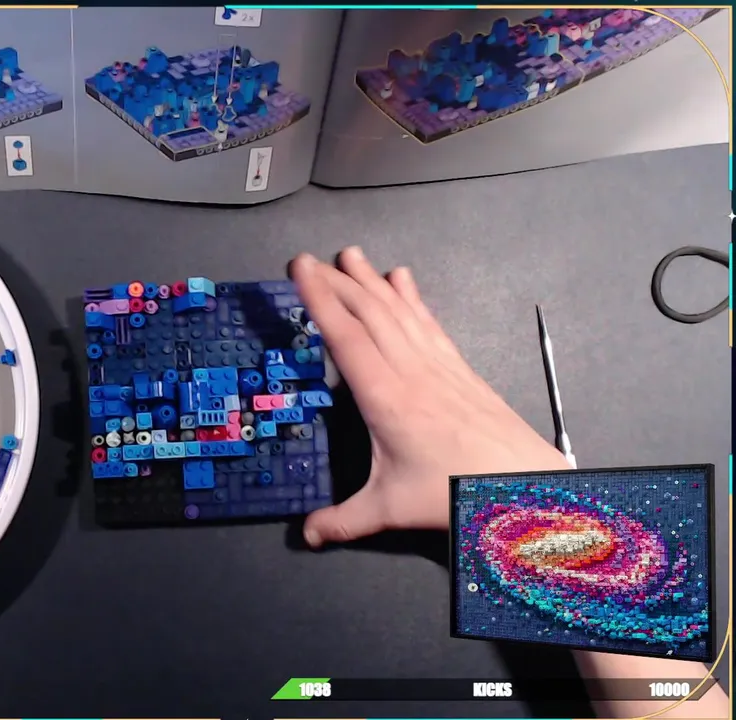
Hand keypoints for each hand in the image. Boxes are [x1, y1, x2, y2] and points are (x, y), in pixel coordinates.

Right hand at [291, 247, 567, 547]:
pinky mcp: (458, 369)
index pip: (344, 335)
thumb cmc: (460, 491)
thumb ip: (345, 520)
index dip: (319, 299)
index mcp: (386, 396)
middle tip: (310, 259)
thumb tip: (311, 534)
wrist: (524, 485)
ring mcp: (437, 365)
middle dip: (335, 281)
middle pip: (368, 312)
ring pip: (397, 311)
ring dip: (370, 281)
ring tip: (351, 255)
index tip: (301, 270)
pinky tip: (403, 281)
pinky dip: (411, 298)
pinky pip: (428, 323)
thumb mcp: (391, 508)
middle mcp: (410, 371)